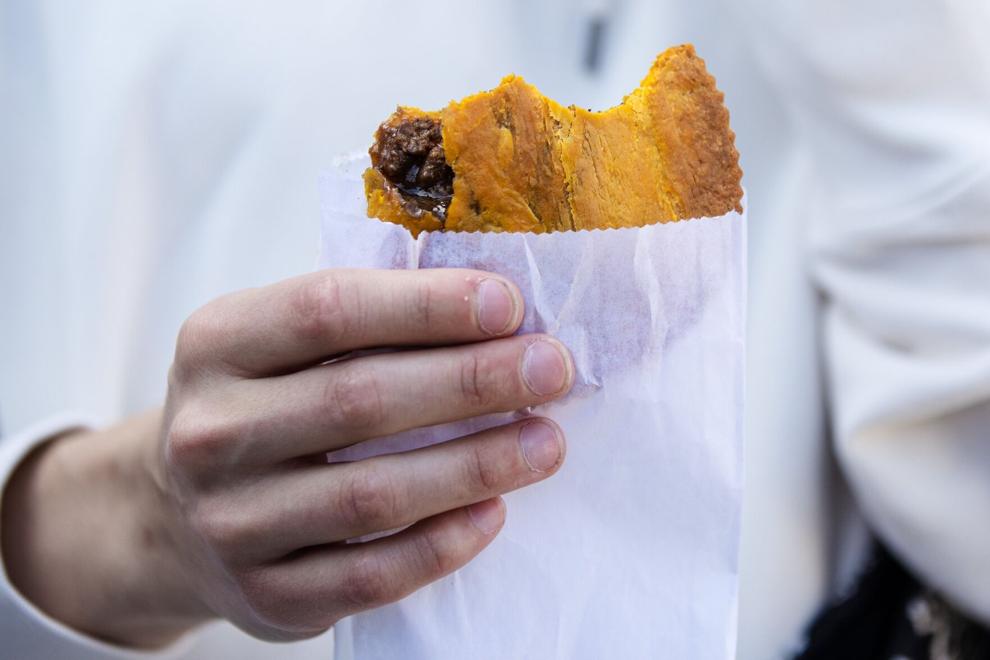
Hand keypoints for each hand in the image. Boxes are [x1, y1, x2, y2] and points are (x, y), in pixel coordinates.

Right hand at [1, 269, 572, 647]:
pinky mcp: (267, 593)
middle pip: (358, 400)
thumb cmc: (266, 406)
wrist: (179, 517)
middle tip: (552, 369)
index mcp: (217, 344)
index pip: (327, 309)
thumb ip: (366, 322)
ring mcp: (232, 522)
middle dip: (471, 381)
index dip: (425, 305)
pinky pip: (370, 575)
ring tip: (547, 443)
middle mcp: (211, 432)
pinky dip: (442, 545)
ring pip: (373, 495)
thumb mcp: (281, 345)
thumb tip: (498, 313)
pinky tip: (494, 514)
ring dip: (476, 466)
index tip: (509, 304)